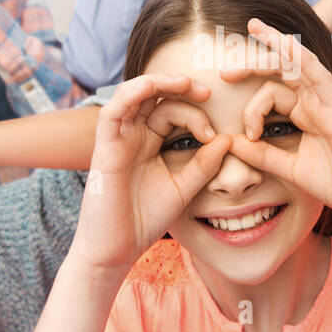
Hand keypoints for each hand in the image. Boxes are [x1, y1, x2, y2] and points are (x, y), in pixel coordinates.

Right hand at [76, 74, 231, 271]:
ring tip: (186, 83)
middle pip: (154, 96)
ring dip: (159, 82)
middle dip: (180, 87)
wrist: (116, 250)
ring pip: (133, 94)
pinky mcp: (104, 147)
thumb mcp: (183, 189)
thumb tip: (227, 139)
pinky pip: (112, 111)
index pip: (171, 111)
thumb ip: (203, 165)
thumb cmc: (143, 220)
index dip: (195, 114)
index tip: (216, 136)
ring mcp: (117, 139)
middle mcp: (132, 136)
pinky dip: (131, 93)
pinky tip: (153, 86)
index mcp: (149, 143)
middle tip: (207, 93)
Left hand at [220, 18, 331, 230]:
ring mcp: (326, 100)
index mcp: (305, 114)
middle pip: (281, 70)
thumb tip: (231, 141)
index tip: (246, 136)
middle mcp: (315, 102)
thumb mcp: (290, 168)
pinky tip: (281, 40)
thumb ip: (263, 155)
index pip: (271, 93)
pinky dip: (298, 54)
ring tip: (253, 28)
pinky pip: (316, 71)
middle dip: (252, 64)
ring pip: (296, 62)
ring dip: (274, 43)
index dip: (250, 109)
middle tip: (225, 72)